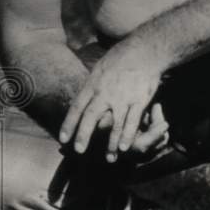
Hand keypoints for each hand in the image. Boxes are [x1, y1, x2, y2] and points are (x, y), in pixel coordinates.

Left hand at [59, 39, 165, 159]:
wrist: (145, 51)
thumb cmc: (121, 57)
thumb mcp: (99, 67)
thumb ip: (91, 85)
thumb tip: (82, 98)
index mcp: (93, 84)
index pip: (77, 107)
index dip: (69, 124)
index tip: (63, 138)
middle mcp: (105, 93)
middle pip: (91, 117)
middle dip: (84, 135)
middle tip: (79, 150)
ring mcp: (123, 98)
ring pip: (114, 124)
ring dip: (110, 143)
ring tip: (109, 158)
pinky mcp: (139, 100)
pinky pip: (132, 121)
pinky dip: (128, 135)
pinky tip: (124, 147)